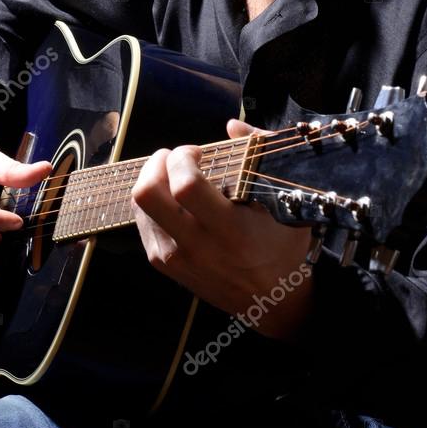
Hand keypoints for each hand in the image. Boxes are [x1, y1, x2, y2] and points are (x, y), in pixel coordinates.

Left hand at [131, 120, 313, 339]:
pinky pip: (143, 224)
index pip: (185, 185)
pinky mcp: (166, 266)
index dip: (182, 158)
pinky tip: (173, 202)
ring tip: (174, 178)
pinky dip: (153, 205)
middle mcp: (198, 246)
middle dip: (155, 164)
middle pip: (147, 195)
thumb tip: (232, 126)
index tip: (197, 152)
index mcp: (230, 230)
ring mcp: (177, 259)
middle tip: (173, 159)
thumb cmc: (282, 247)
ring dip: (153, 182)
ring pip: (139, 208)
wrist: (270, 301)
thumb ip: (263, 156)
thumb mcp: (287, 202)